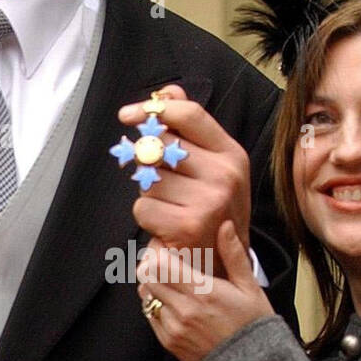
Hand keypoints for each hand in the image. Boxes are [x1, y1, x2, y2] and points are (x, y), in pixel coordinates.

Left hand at [118, 85, 250, 275]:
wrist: (221, 269)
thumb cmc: (211, 215)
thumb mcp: (213, 169)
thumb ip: (191, 129)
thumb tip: (167, 91)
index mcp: (232, 154)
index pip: (190, 114)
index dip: (154, 108)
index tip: (128, 114)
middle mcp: (225, 174)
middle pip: (161, 143)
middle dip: (147, 160)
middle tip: (161, 182)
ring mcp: (209, 200)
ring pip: (148, 176)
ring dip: (147, 191)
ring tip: (169, 207)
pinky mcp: (187, 224)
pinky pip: (142, 205)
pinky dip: (145, 216)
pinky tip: (164, 225)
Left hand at [137, 221, 273, 360]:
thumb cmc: (253, 325)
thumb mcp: (250, 287)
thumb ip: (233, 255)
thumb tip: (225, 226)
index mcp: (202, 292)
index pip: (159, 263)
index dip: (159, 253)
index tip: (169, 250)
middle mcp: (183, 309)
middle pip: (147, 276)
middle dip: (153, 266)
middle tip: (167, 264)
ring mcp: (173, 327)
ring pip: (145, 295)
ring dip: (153, 285)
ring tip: (171, 284)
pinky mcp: (168, 341)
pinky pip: (149, 315)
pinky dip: (156, 305)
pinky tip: (174, 304)